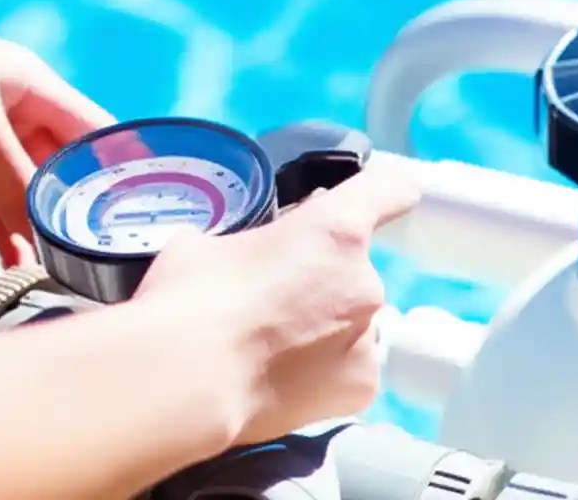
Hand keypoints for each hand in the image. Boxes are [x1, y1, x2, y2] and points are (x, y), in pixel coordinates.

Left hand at [0, 0, 114, 264]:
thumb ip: (12, 182)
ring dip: (14, 228)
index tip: (129, 223)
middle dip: (59, 213)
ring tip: (28, 273)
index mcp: (33, 90)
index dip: (114, 176)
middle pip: (47, 171)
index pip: (91, 137)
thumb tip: (41, 234)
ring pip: (2, 191)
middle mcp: (5, 112)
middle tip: (73, 262)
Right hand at [133, 158, 418, 444]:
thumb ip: (242, 239)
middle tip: (271, 299)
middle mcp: (366, 281)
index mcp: (336, 230)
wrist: (187, 384)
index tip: (368, 200)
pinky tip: (280, 380)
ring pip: (350, 323)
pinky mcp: (361, 388)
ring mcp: (368, 339)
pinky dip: (320, 373)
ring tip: (269, 348)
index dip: (379, 192)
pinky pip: (346, 369)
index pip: (391, 189)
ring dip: (321, 327)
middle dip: (319, 278)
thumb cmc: (190, 300)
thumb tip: (232, 254)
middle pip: (354, 269)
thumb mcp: (206, 243)